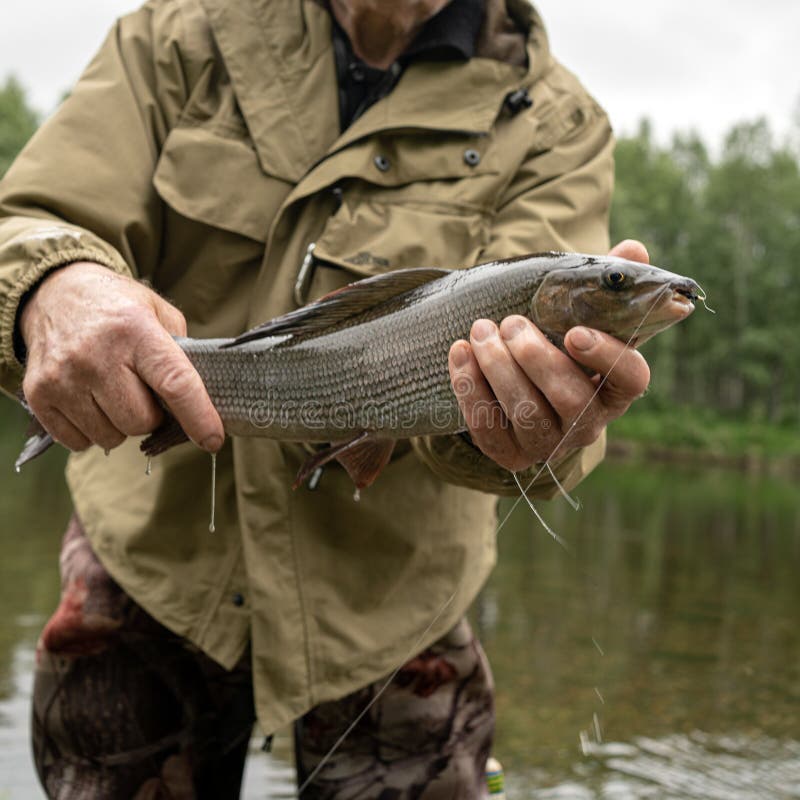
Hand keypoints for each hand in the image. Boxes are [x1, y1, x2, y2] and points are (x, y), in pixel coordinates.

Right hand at [20, 262, 223, 453]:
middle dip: (151, 416)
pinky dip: (91, 431)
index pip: (174, 383)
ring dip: (120, 425)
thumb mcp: (159, 313)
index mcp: (136, 330)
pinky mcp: (38, 395)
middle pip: (141, 421)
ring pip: (111, 436)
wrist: (54, 293)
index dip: (198, 417)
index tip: (213, 440)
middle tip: (143, 392)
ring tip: (114, 392)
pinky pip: (78, 442)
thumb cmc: (118, 309)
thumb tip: (204, 404)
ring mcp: (63, 376)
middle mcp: (96, 354)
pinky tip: (90, 401)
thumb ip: (184, 354)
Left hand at [447, 240, 650, 470]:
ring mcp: (547, 444)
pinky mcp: (510, 454)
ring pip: (527, 414)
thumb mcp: (580, 316)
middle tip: (511, 323)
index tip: (575, 331)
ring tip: (480, 331)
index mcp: (614, 388)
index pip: (631, 380)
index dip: (607, 357)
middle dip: (536, 357)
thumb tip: (632, 248)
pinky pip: (489, 430)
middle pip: (570, 398)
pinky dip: (470, 389)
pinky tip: (460, 354)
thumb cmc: (556, 346)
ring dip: (499, 369)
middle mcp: (587, 424)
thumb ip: (604, 285)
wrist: (518, 390)